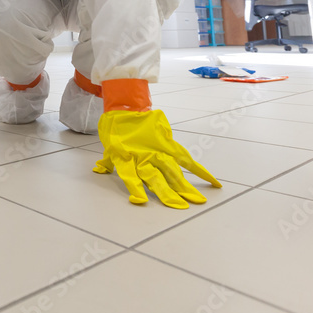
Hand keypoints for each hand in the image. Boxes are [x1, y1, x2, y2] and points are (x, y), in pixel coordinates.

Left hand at [93, 110, 220, 208]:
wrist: (127, 105)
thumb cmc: (116, 128)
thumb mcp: (109, 145)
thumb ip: (107, 161)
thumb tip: (98, 169)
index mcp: (126, 158)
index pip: (131, 176)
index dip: (135, 189)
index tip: (140, 202)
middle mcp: (144, 156)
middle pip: (156, 177)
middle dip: (167, 193)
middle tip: (179, 207)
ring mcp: (158, 150)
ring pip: (173, 170)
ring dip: (185, 186)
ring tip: (197, 200)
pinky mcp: (169, 144)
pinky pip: (186, 159)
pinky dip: (200, 171)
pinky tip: (213, 182)